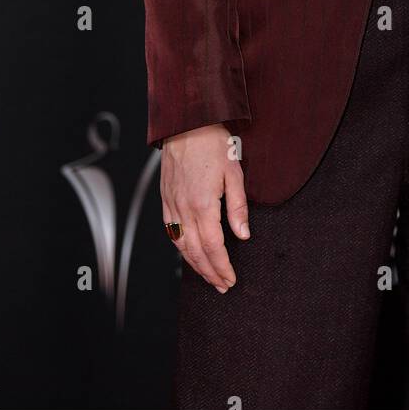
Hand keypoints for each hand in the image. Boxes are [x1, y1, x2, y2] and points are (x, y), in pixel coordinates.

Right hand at [160, 124, 249, 291]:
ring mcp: (172, 204)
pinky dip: (180, 248)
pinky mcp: (165, 199)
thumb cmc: (212, 143)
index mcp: (203, 204)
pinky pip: (170, 231)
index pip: (213, 247)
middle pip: (196, 252)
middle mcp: (184, 209)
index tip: (230, 279)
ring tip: (207, 276)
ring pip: (181, 245)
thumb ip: (238, 207)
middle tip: (221, 285)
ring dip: (194, 265)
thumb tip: (243, 234)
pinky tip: (188, 252)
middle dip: (210, 272)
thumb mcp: (234, 173)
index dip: (222, 266)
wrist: (186, 124)